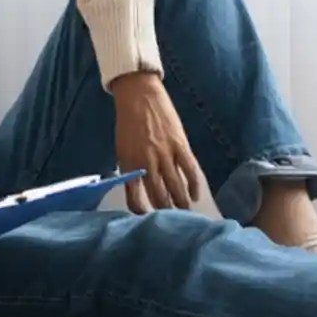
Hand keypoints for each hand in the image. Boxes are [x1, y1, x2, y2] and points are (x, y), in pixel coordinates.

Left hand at [112, 72, 205, 212]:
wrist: (139, 96)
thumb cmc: (128, 122)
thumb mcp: (122, 147)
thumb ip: (131, 167)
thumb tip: (138, 187)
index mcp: (129, 163)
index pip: (134, 196)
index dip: (141, 210)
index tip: (146, 219)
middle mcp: (147, 162)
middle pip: (158, 195)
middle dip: (165, 210)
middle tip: (171, 221)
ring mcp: (165, 154)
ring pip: (176, 186)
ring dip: (181, 202)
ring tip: (185, 214)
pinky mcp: (180, 145)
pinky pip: (190, 170)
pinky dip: (193, 185)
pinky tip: (194, 196)